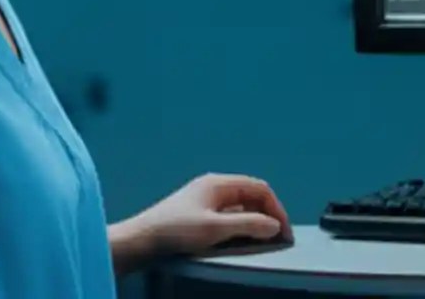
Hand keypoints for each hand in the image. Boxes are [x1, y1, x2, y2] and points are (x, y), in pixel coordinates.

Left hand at [129, 172, 292, 256]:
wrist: (140, 240)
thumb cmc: (176, 230)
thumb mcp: (215, 228)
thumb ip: (248, 225)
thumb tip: (275, 226)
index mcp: (219, 183)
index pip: (260, 189)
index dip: (276, 208)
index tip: (284, 231)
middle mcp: (214, 187)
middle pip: (251, 197)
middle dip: (268, 215)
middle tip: (277, 239)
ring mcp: (205, 200)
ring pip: (240, 207)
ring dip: (255, 222)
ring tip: (262, 241)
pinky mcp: (198, 214)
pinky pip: (228, 216)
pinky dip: (241, 227)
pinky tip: (240, 241)